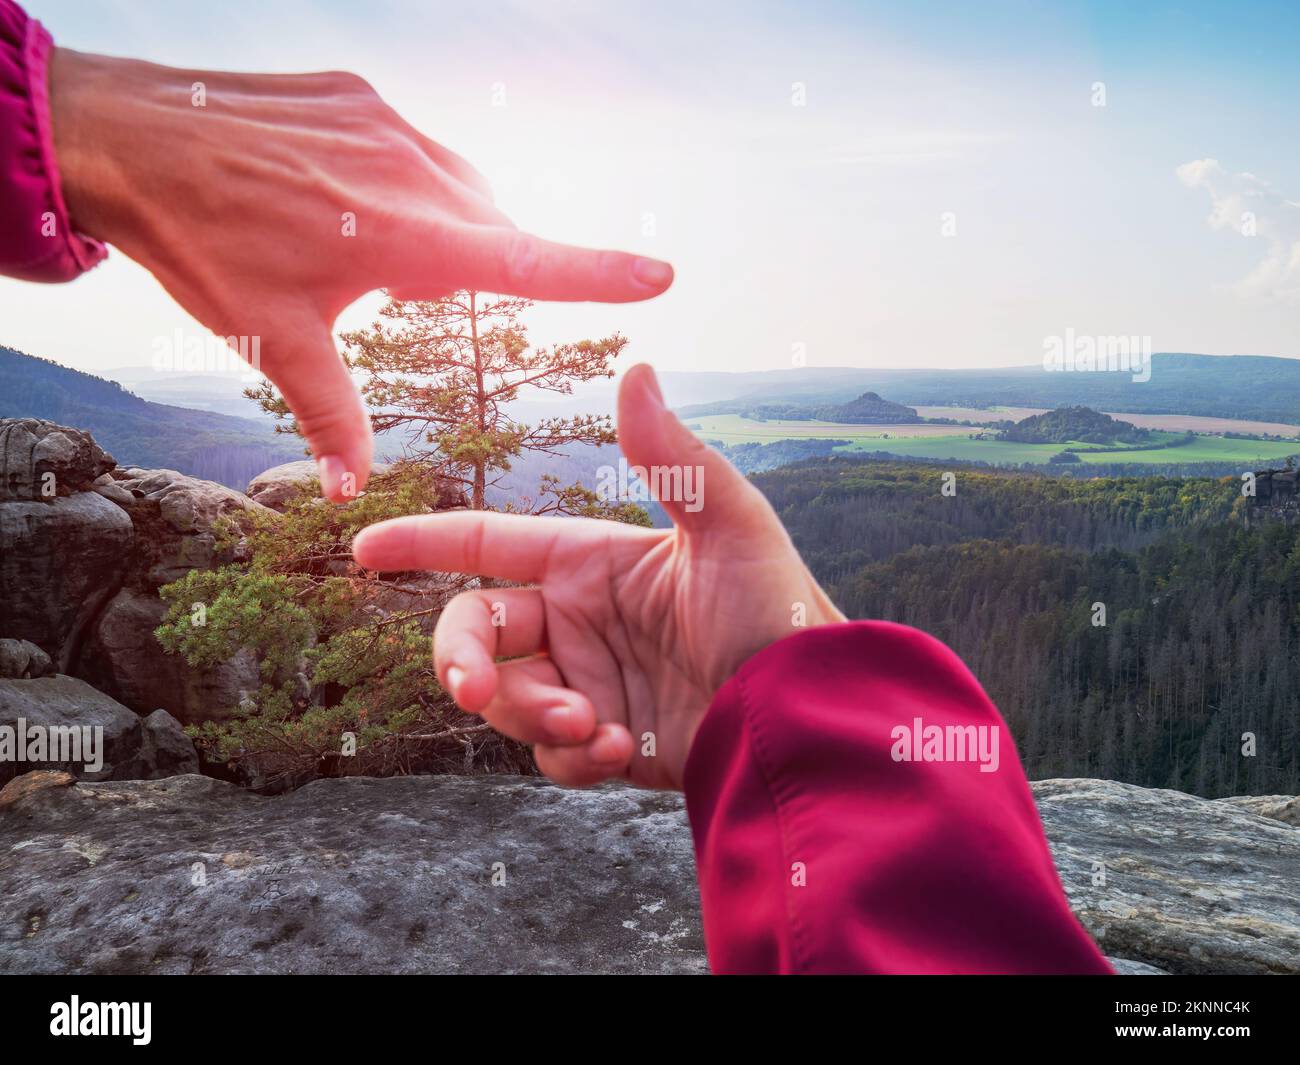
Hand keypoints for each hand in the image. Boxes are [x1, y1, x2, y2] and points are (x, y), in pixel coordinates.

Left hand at [48, 48, 673, 500]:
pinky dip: (402, 182)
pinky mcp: (359, 95)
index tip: (660, 270)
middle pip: (491, 229)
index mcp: (405, 236)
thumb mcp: (271, 339)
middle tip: (400, 291)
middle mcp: (413, 171)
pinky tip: (338, 196)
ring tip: (356, 242)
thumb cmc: (201, 243)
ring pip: (456, 186)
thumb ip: (329, 413)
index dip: (597, 271)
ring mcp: (387, 124)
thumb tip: (348, 491)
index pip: (525, 261)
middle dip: (473, 266)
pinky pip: (413, 147)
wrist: (124, 136)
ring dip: (438, 224)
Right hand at [352, 365, 843, 788]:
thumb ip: (673, 458)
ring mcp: (588, 682)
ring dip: (534, 716)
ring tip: (600, 725)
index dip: (422, 543)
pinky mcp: (606, 742)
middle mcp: (577, 621)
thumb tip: (637, 367)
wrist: (807, 715)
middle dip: (462, 662)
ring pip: (506, 701)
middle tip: (473, 689)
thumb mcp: (731, 527)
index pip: (486, 545)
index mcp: (589, 562)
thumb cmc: (778, 610)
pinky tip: (627, 749)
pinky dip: (574, 757)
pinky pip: (550, 755)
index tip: (364, 545)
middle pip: (474, 634)